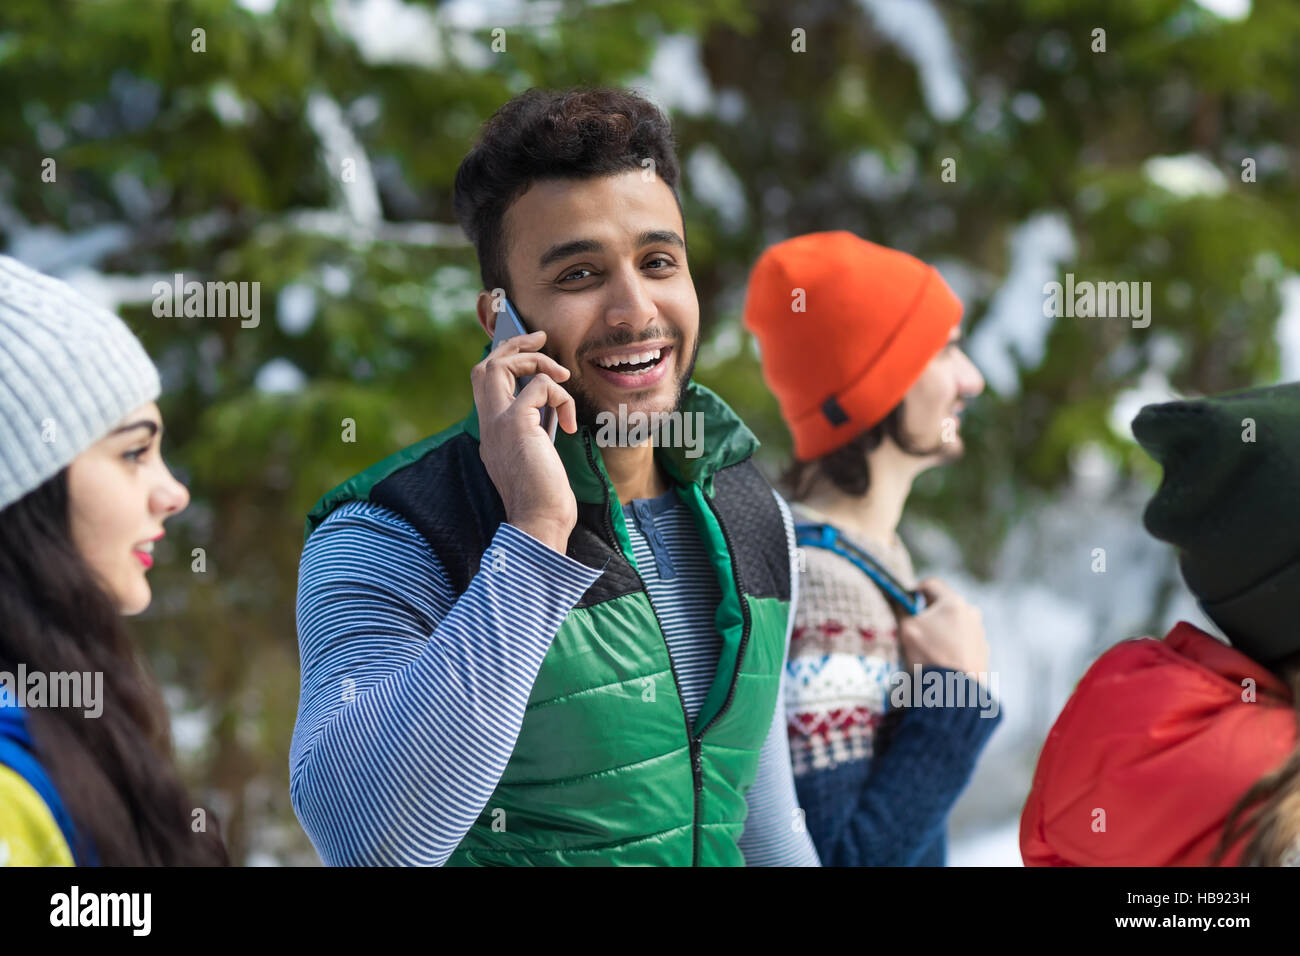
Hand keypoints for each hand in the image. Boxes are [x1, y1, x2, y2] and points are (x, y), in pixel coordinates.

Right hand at [471, 329, 578, 553]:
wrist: (540, 523)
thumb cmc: (545, 501)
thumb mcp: (536, 459)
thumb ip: (534, 433)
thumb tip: (552, 411)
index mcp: (492, 434)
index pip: (485, 384)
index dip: (504, 361)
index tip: (528, 352)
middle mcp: (488, 426)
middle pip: (485, 366)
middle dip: (512, 346)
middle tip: (539, 338)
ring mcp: (498, 424)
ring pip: (499, 365)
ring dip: (535, 361)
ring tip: (563, 376)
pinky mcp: (517, 424)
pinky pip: (540, 386)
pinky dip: (561, 396)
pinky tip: (571, 424)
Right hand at [897, 577, 988, 676]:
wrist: (955, 691)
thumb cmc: (929, 655)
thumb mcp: (907, 629)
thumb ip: (902, 609)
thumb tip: (898, 599)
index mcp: (953, 602)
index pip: (930, 584)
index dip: (914, 591)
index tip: (905, 603)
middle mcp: (971, 613)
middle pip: (944, 605)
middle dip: (928, 613)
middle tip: (915, 629)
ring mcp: (980, 633)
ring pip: (954, 624)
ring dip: (941, 630)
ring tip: (929, 650)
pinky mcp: (984, 651)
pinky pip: (964, 642)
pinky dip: (952, 646)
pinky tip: (942, 661)